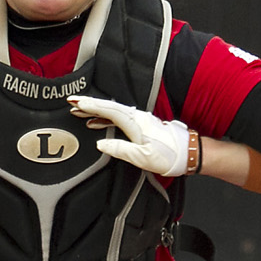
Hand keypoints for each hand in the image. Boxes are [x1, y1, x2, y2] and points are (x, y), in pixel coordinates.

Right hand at [68, 95, 197, 176]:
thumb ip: (119, 149)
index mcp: (135, 122)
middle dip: (89, 106)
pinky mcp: (143, 126)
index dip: (89, 106)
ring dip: (96, 112)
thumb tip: (101, 145)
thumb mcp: (141, 158)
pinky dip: (106, 120)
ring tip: (80, 113)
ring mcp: (140, 121)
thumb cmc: (170, 156)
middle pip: (108, 108)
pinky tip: (98, 124)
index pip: (107, 110)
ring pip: (113, 113)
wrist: (189, 153)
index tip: (75, 102)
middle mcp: (137, 118)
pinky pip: (120, 119)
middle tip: (71, 104)